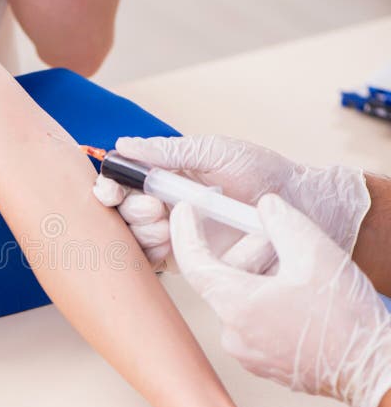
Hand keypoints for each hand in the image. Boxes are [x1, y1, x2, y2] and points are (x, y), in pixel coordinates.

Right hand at [93, 135, 369, 268]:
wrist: (297, 203)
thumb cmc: (260, 171)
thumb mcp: (211, 152)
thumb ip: (167, 152)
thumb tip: (123, 144)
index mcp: (165, 178)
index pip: (123, 184)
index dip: (109, 187)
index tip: (109, 189)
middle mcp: (165, 206)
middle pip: (122, 213)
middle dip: (131, 210)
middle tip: (154, 207)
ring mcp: (175, 235)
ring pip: (134, 238)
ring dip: (143, 230)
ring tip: (169, 222)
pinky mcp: (188, 260)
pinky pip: (155, 262)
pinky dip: (154, 251)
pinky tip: (171, 241)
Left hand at [171, 193, 390, 406]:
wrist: (373, 369)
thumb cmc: (346, 317)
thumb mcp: (316, 253)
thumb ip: (282, 222)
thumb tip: (264, 205)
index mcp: (236, 306)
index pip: (193, 263)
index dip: (185, 231)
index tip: (183, 209)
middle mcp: (232, 334)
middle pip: (224, 278)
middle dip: (247, 251)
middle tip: (278, 236)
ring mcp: (246, 353)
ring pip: (240, 300)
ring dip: (261, 277)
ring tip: (299, 269)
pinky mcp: (262, 363)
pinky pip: (253, 322)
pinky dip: (267, 301)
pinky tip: (299, 295)